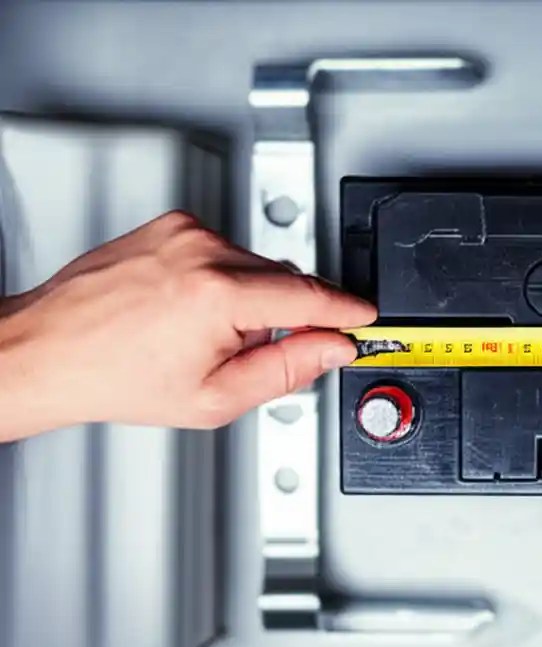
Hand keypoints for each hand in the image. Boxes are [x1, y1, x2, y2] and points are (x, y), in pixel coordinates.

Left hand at [0, 211, 374, 439]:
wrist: (48, 351)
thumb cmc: (114, 376)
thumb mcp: (216, 397)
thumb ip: (288, 370)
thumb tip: (332, 348)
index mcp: (218, 295)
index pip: (310, 297)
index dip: (346, 310)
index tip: (365, 317)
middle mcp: (202, 251)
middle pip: (285, 279)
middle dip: (286, 315)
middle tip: (254, 352)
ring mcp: (183, 232)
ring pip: (255, 264)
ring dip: (251, 297)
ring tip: (207, 333)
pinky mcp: (170, 225)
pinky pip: (224, 250)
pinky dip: (223, 278)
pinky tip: (191, 308)